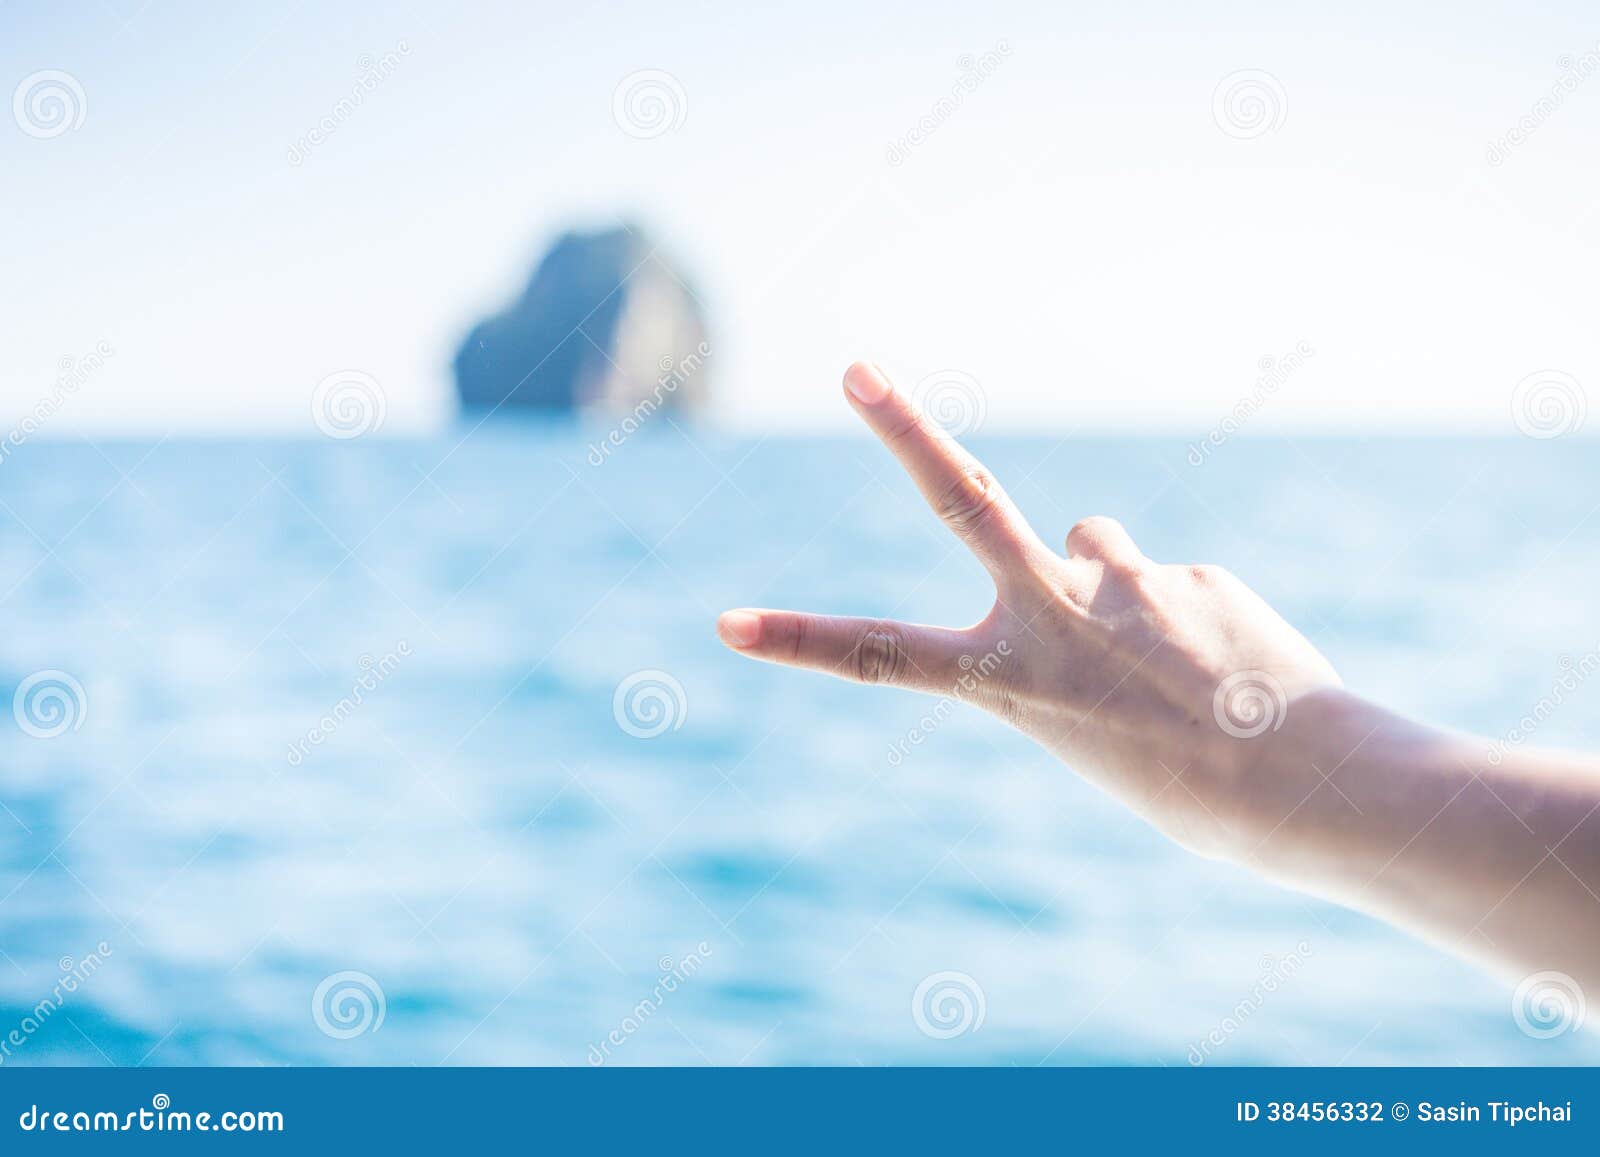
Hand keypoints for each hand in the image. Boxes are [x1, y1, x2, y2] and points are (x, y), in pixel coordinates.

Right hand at [716, 362, 1342, 859]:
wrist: (1305, 787)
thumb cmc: (1191, 787)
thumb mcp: (1097, 726)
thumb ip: (1075, 628)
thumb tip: (1094, 537)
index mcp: (1013, 682)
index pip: (881, 657)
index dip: (798, 640)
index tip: (726, 625)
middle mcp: (1056, 616)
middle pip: (963, 498)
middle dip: (904, 429)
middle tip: (857, 366)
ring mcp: (1125, 584)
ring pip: (1095, 546)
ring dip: (1113, 583)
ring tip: (1170, 655)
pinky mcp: (1192, 572)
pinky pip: (1173, 583)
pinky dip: (1191, 621)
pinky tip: (1231, 670)